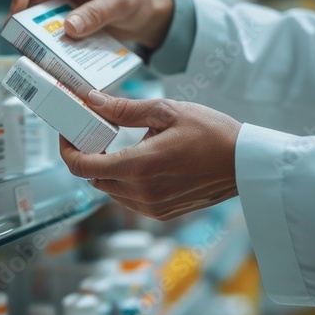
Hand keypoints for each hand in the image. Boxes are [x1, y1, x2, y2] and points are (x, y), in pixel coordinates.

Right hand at [10, 0, 174, 49]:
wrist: (149, 15)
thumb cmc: (138, 0)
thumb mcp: (120, 4)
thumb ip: (97, 14)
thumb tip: (69, 28)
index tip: (16, 12)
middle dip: (22, 13)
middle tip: (14, 36)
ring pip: (38, 9)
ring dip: (31, 26)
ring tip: (24, 45)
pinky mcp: (68, 12)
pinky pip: (50, 22)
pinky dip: (45, 35)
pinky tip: (42, 49)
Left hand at [61, 92, 241, 219]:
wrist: (246, 164)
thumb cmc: (213, 133)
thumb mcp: (168, 111)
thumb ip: (124, 109)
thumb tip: (92, 101)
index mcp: (140, 167)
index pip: (83, 167)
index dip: (68, 150)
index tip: (69, 133)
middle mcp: (142, 193)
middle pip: (93, 178)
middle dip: (87, 155)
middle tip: (94, 132)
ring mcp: (152, 207)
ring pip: (109, 190)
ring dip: (106, 168)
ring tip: (117, 144)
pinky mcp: (161, 213)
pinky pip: (127, 199)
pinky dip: (123, 180)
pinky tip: (138, 160)